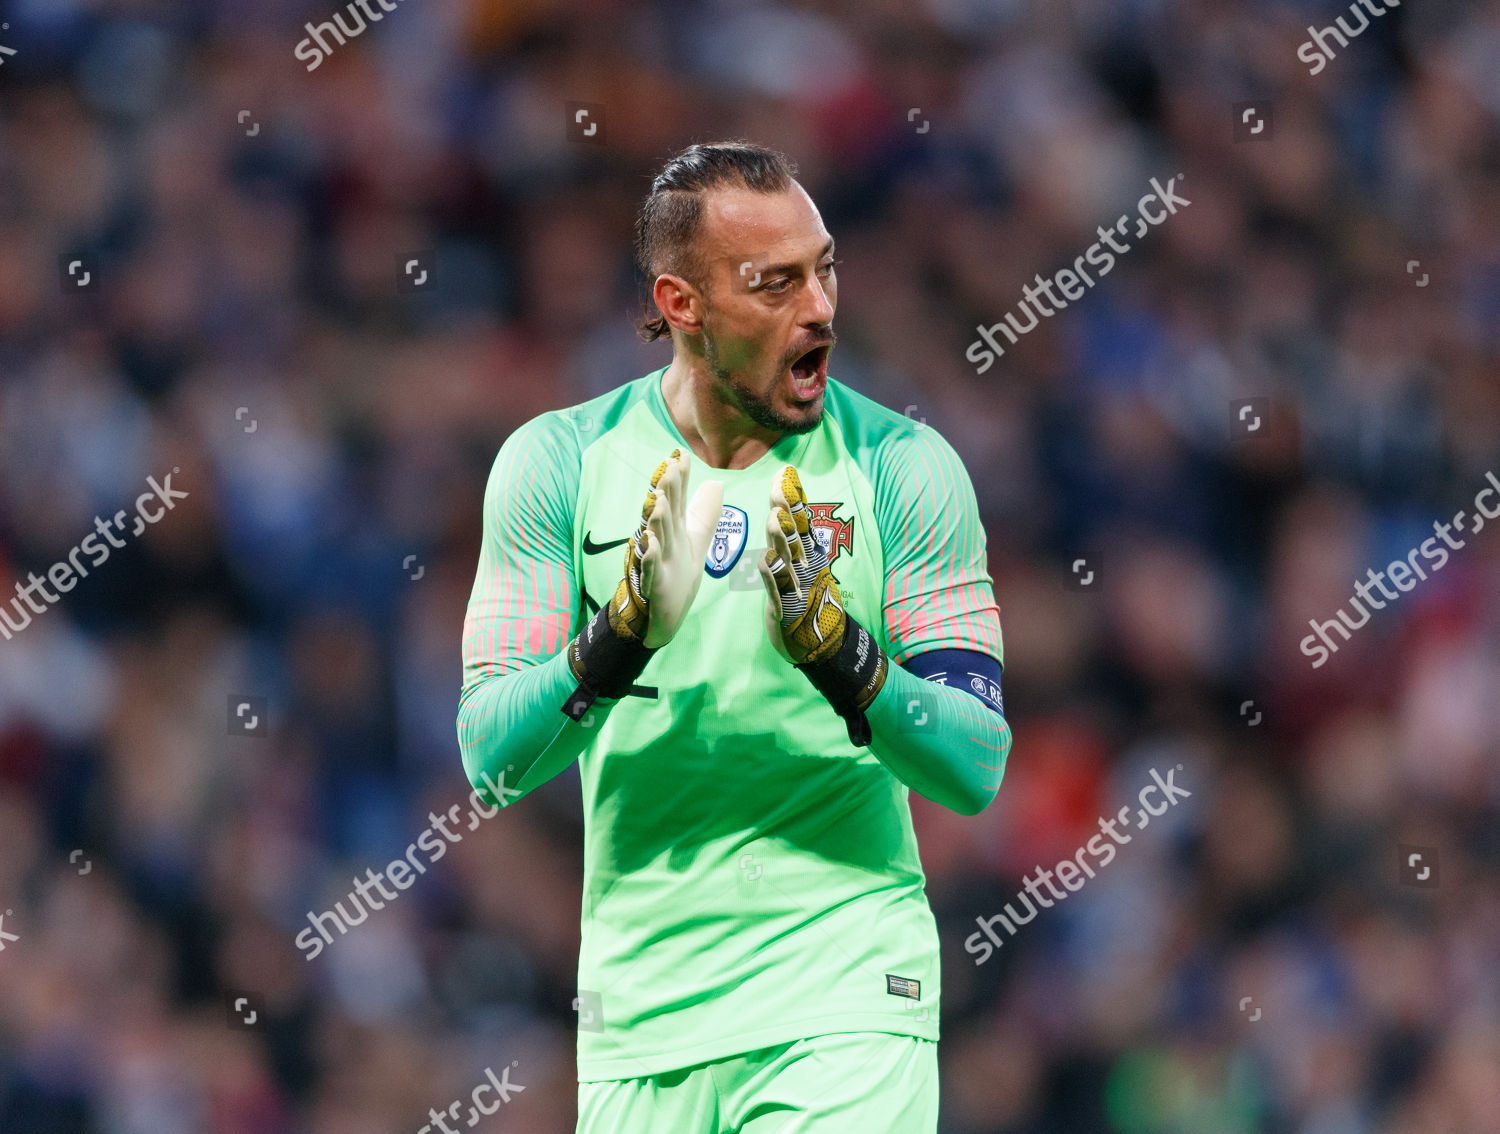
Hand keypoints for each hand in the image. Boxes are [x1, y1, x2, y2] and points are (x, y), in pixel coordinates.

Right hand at [609, 448, 723, 648]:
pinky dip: (648, 559)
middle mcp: (662, 543)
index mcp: (673, 532)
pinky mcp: (653, 587)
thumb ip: (704, 514)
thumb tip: (716, 483)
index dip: (679, 480)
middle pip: (665, 514)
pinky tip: (649, 545)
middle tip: (668, 467)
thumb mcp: (695, 542)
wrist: (659, 620)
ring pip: (655, 539)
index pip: (676, 501)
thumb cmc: (675, 579)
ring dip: (656, 520)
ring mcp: (656, 564)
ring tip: (657, 500)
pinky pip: (650, 571)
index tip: (681, 455)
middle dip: (665, 492)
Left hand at [757, 464, 847, 664]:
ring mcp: (797, 587)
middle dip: (787, 511)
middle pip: (794, 534)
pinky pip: (777, 592)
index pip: (799, 520)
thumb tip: (782, 505)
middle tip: (780, 487)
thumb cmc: (804, 600)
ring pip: (786, 559)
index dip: (793, 497)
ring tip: (773, 518)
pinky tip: (764, 563)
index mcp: (805, 554)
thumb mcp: (798, 564)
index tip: (786, 473)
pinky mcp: (786, 609)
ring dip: (780, 540)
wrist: (819, 643)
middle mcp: (804, 567)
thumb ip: (791, 537)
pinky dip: (772, 578)